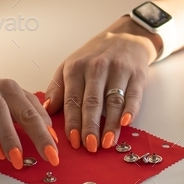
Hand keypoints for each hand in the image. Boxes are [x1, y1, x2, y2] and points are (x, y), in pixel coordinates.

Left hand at [44, 16, 160, 151]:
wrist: (125, 37)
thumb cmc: (94, 57)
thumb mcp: (70, 66)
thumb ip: (57, 88)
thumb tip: (47, 110)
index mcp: (76, 68)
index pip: (72, 99)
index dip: (73, 121)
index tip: (73, 141)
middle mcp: (96, 68)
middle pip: (92, 102)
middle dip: (90, 126)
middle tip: (90, 146)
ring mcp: (118, 70)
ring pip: (113, 101)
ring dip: (110, 124)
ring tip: (107, 142)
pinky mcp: (136, 74)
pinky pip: (133, 94)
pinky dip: (130, 109)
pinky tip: (126, 123)